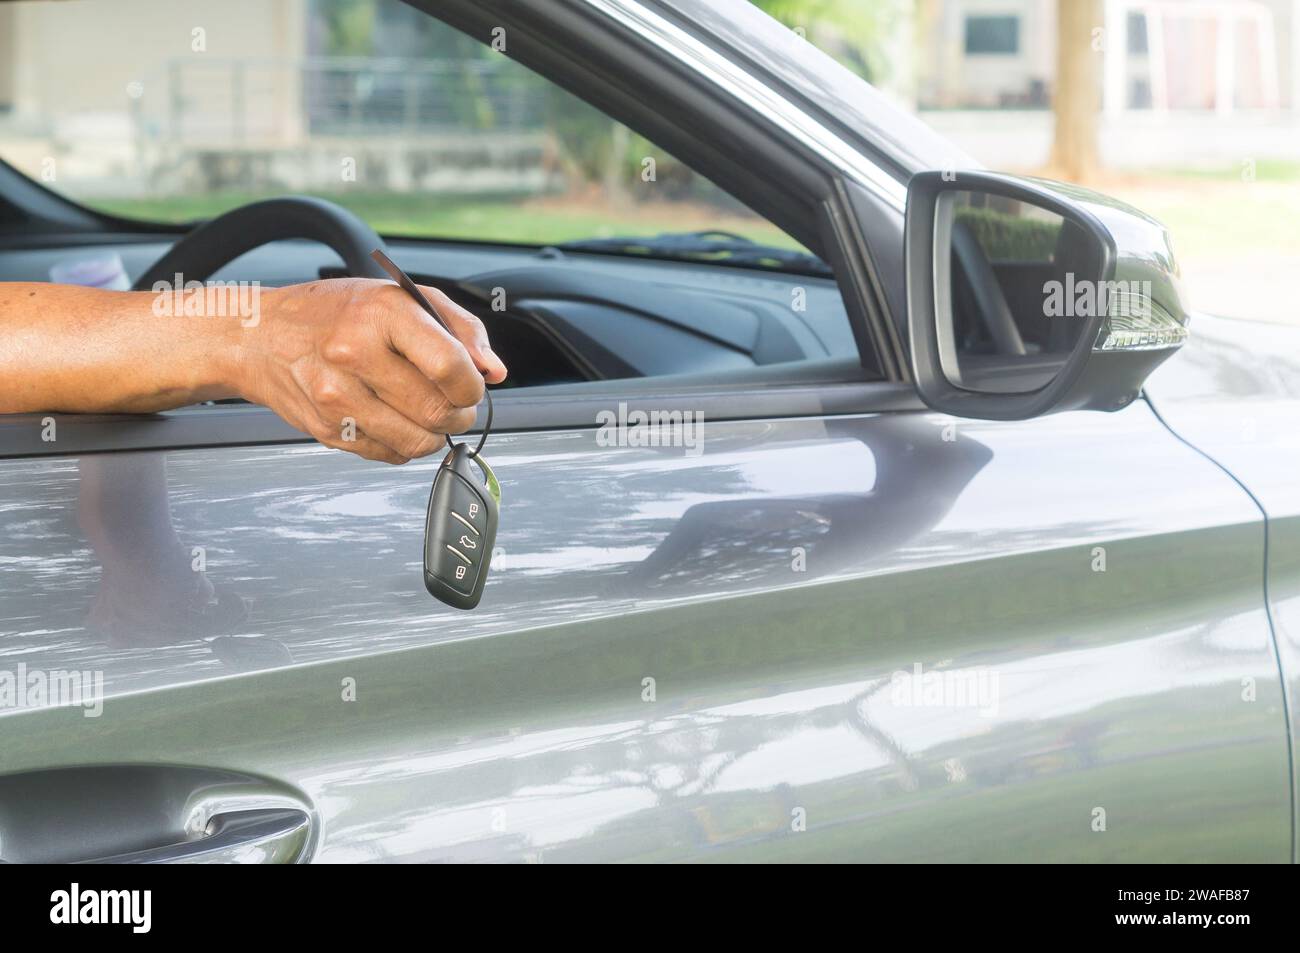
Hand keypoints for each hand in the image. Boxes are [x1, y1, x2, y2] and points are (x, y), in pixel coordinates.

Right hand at [235, 278, 506, 463]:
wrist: (259, 336)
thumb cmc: (334, 314)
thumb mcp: (402, 297)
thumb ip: (461, 329)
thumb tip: (494, 371)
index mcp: (380, 314)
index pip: (449, 367)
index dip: (473, 385)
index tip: (472, 384)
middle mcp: (354, 354)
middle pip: (437, 412)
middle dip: (460, 413)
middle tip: (455, 403)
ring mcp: (337, 397)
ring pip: (418, 442)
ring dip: (436, 434)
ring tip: (427, 411)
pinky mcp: (329, 430)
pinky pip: (391, 455)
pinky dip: (405, 443)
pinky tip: (395, 418)